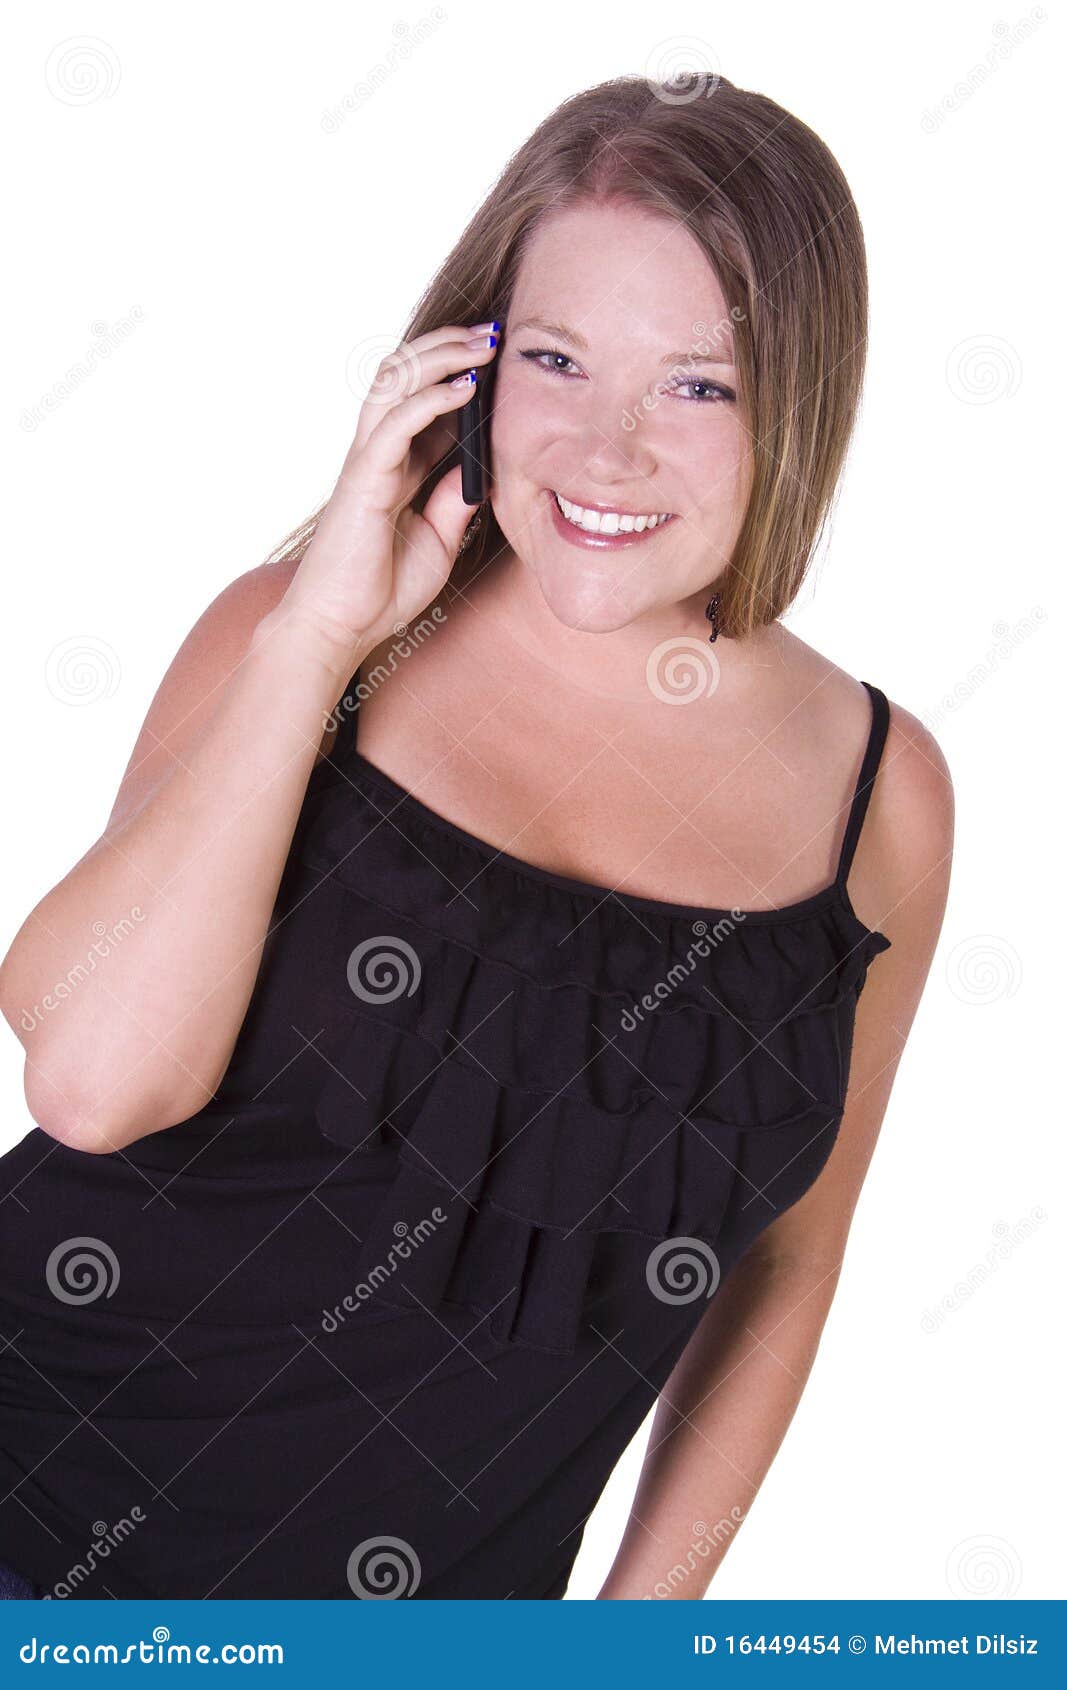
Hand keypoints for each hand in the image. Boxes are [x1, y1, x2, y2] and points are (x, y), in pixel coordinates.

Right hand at [270, 320, 498, 669]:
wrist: (340, 627)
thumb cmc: (381, 590)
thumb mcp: (438, 541)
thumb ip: (453, 501)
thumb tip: (480, 470)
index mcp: (395, 465)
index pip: (424, 399)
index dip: (458, 370)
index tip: (498, 354)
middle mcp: (377, 453)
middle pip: (403, 374)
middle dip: (449, 345)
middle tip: (493, 332)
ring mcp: (367, 462)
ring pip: (394, 383)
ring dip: (441, 356)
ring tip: (482, 343)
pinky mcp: (363, 480)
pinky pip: (396, 424)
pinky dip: (431, 398)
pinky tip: (465, 387)